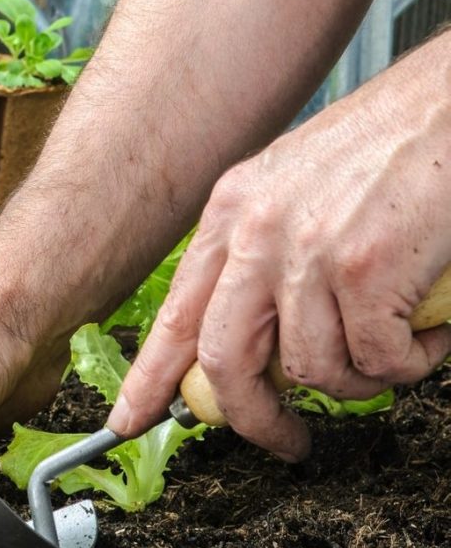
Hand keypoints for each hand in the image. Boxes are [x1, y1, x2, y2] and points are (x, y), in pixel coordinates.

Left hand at [109, 37, 450, 458]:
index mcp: (230, 213)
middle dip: (253, 418)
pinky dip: (411, 362)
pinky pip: (378, 361)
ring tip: (394, 350)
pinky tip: (429, 334)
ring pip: (313, 371)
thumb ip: (263, 258)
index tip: (128, 421)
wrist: (448, 106)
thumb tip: (255, 343)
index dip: (150, 378)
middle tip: (287, 442)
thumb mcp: (294, 192)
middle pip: (225, 360)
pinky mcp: (367, 270)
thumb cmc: (388, 150)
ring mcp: (308, 251)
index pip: (175, 314)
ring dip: (360, 381)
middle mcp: (256, 232)